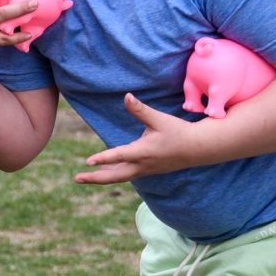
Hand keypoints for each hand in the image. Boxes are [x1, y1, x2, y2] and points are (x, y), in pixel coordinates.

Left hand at [75, 94, 201, 183]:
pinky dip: (115, 174)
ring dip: (104, 178)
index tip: (87, 163)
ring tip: (87, 177)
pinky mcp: (149, 170)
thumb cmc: (178, 132)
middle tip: (78, 178)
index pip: (118, 156)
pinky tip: (108, 171)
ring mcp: (145, 170)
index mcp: (143, 151)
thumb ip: (141, 110)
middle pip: (115, 176)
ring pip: (121, 177)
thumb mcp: (159, 119)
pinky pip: (128, 175)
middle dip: (96, 178)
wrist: (197, 148)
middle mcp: (142, 164)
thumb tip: (127, 96)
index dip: (102, 159)